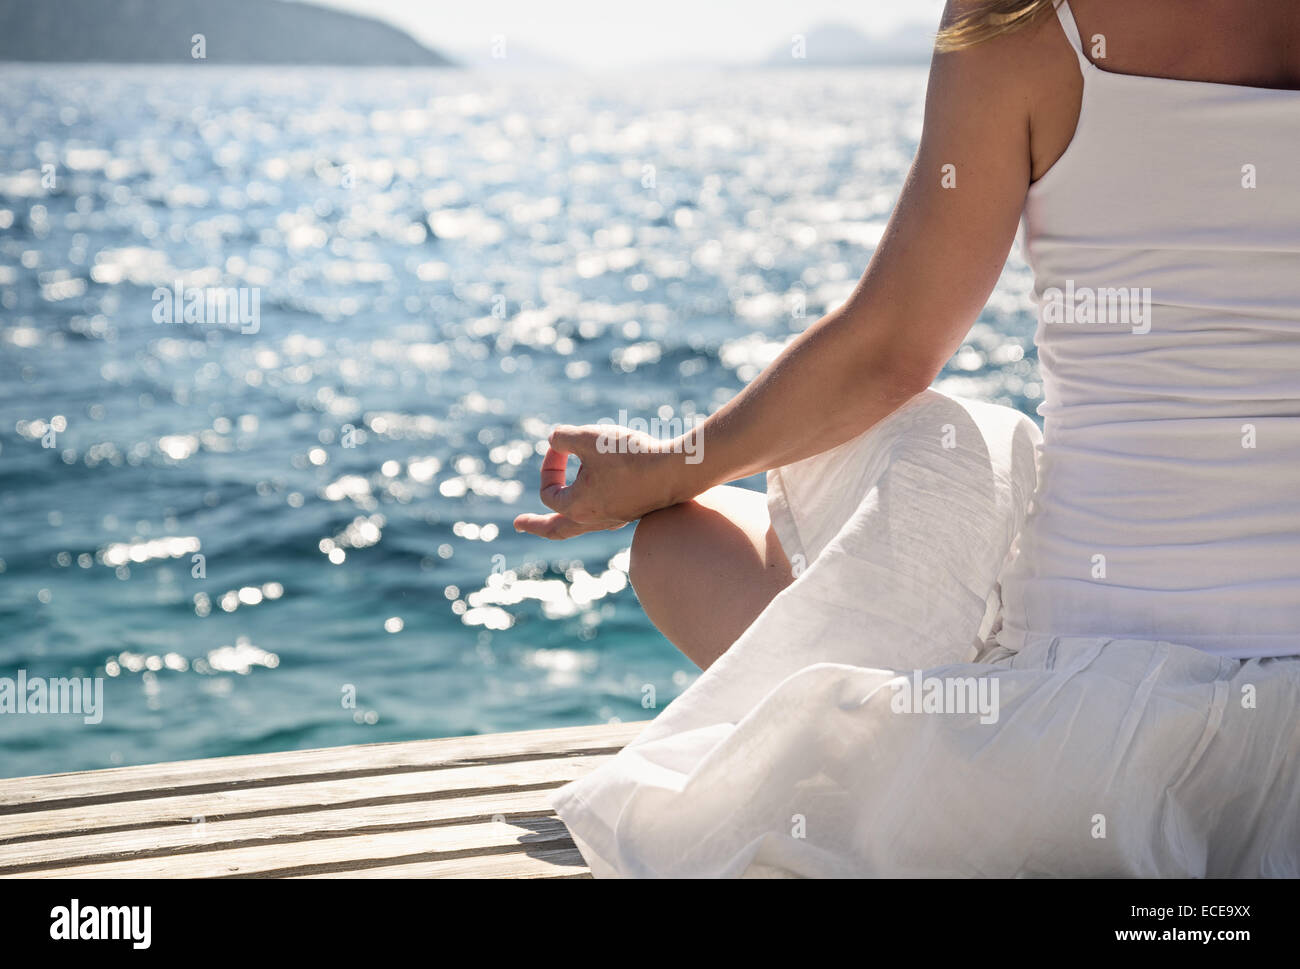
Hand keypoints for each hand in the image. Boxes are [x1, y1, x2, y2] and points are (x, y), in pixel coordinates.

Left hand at [513, 424, 692, 539]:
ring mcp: (615, 518)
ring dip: (563, 519)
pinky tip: (593, 498)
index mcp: (578, 507)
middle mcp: (594, 519)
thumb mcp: (590, 437)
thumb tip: (555, 440)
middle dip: (536, 526)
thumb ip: (563, 437)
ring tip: (554, 519)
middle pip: (556, 530)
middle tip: (519, 525)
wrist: (679, 470)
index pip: (549, 492)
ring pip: (580, 526)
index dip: (549, 465)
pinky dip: (589, 507)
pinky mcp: (633, 510)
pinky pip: (601, 516)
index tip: (563, 444)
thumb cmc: (632, 455)